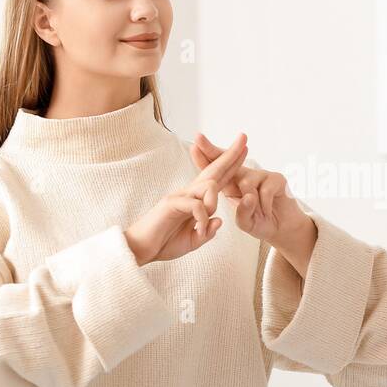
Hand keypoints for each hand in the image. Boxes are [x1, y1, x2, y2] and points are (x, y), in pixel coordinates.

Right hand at [124, 134, 246, 265]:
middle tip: (244, 138)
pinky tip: (198, 230)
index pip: (217, 178)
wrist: (141, 249)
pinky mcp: (171, 203)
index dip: (231, 164)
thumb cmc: (165, 242)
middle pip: (213, 170)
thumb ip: (207, 231)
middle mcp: (188, 193)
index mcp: (195, 199)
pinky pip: (196, 205)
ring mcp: (179, 196)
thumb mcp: (194, 240)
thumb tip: (220, 221)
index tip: (245, 149)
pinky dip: (202, 218)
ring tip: (204, 225)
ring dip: (214, 203)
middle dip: (230, 155)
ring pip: (208, 186)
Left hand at [189, 134, 314, 254]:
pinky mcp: (277, 178)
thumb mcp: (246, 223)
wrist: (283, 229)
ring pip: (246, 182)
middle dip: (210, 148)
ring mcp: (261, 175)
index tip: (194, 145)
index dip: (204, 158)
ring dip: (251, 203)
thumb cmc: (261, 223)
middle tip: (198, 138)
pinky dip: (265, 205)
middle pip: (225, 159)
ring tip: (259, 213)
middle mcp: (245, 176)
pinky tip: (268, 211)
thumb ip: (242, 212)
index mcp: (232, 185)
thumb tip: (248, 196)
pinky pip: (265, 191)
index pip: (216, 170)